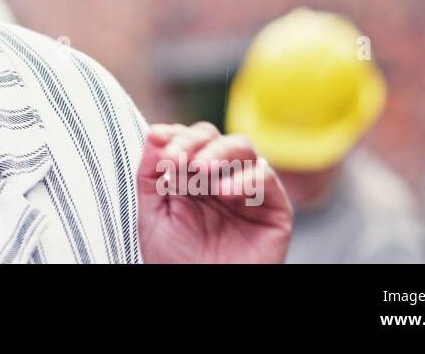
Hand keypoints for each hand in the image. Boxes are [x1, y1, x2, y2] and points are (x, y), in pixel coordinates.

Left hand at [136, 121, 292, 262]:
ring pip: (243, 148)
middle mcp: (222, 177)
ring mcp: (248, 190)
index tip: (159, 141)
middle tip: (178, 160)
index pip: (189, 139)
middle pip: (214, 137)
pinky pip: (265, 177)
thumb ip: (150, 173)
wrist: (200, 292)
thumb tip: (155, 133)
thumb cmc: (176, 258)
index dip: (175, 135)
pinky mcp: (274, 208)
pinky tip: (224, 193)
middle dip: (193, 142)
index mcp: (192, 175)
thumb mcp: (153, 212)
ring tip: (200, 171)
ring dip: (219, 152)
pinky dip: (245, 178)